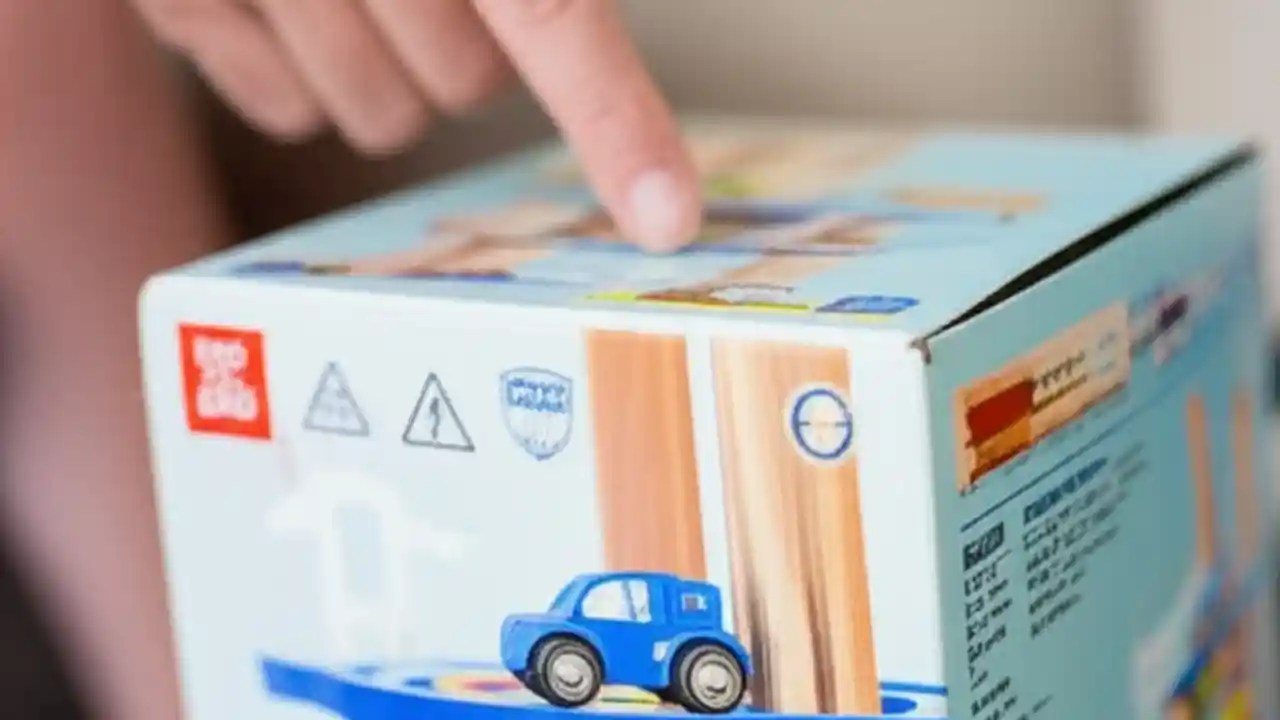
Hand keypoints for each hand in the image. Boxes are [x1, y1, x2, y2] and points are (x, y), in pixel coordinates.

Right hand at [132, 0, 701, 250]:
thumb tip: (577, 16)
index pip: (547, 12)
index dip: (614, 124)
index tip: (665, 221)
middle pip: (463, 87)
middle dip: (465, 50)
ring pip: (378, 117)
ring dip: (386, 71)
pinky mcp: (176, 0)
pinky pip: (284, 110)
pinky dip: (299, 71)